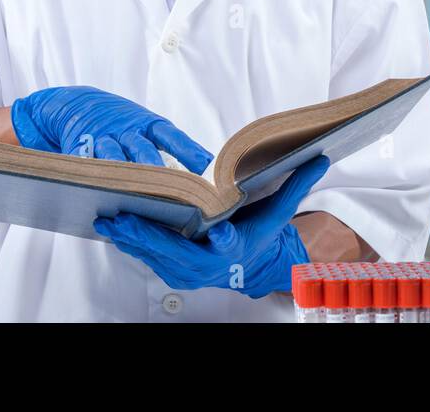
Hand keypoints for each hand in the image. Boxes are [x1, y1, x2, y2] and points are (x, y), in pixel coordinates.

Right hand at [11, 85, 212, 172]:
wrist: (78, 104)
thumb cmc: (122, 123)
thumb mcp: (145, 125)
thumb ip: (166, 146)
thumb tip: (201, 171)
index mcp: (149, 124)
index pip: (172, 136)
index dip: (188, 150)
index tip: (205, 166)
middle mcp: (127, 131)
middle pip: (143, 149)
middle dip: (157, 168)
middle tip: (170, 187)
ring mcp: (103, 139)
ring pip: (114, 157)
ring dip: (125, 174)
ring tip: (135, 193)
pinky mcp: (80, 149)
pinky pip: (86, 164)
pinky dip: (91, 178)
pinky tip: (96, 192)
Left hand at [94, 154, 330, 298]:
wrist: (249, 268)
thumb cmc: (260, 236)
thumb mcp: (278, 212)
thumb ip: (295, 186)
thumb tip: (321, 157)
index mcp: (236, 247)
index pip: (231, 243)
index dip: (225, 238)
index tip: (219, 230)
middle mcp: (209, 265)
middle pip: (177, 253)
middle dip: (149, 236)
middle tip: (125, 217)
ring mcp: (187, 273)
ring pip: (154, 257)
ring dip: (130, 239)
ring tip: (109, 218)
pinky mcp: (171, 273)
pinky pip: (146, 257)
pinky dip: (129, 242)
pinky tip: (111, 225)